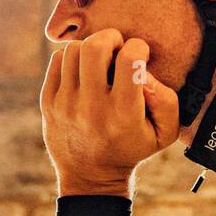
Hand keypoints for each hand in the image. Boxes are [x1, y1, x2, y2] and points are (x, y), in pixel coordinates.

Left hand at [40, 29, 180, 196]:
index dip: (139, 48)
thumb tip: (145, 73)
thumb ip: (166, 101)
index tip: (140, 56)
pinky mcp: (48, 102)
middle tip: (118, 48)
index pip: (129, 59)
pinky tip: (84, 73)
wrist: (91, 178)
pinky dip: (73, 59)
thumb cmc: (132, 149)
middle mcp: (92, 107)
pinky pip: (58, 61)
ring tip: (100, 62)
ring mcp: (65, 104)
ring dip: (91, 48)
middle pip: (95, 46)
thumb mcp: (164, 133)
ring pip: (74, 50)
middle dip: (111, 37)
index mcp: (123, 113)